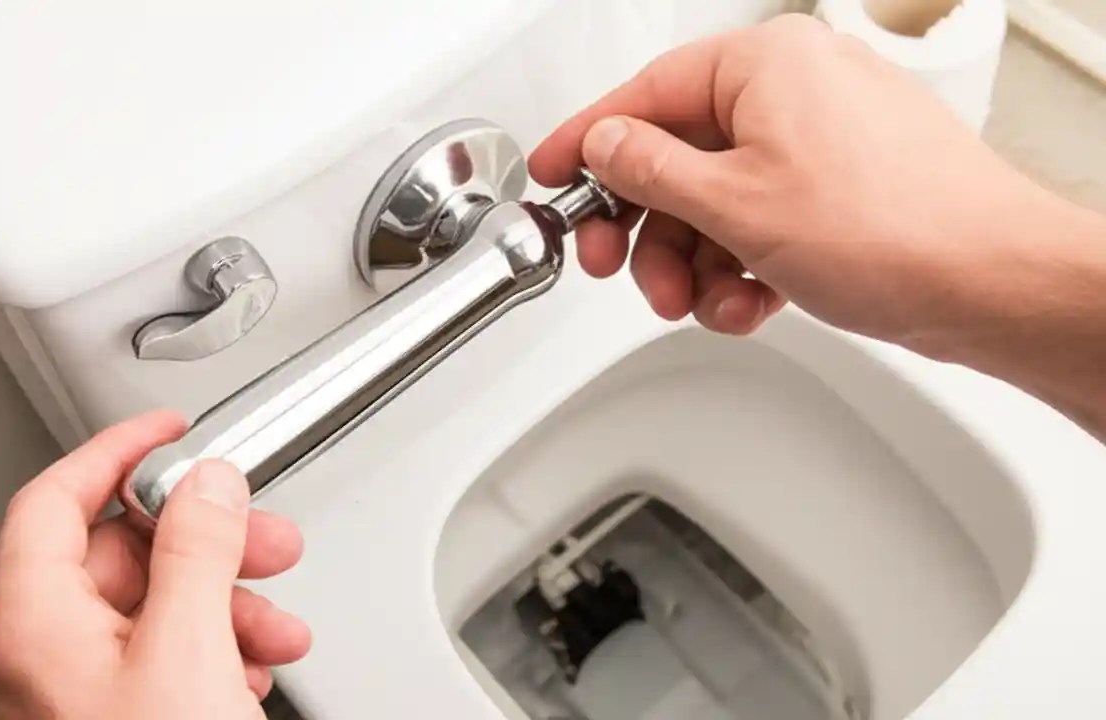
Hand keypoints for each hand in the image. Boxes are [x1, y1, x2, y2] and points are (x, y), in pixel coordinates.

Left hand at [0, 411, 310, 718]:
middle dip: (208, 545)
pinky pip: (155, 662)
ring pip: (149, 612)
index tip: (168, 433)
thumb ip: (196, 553)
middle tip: (263, 540)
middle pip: (120, 557)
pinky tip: (251, 666)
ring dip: (225, 607)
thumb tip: (205, 485)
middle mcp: (35, 659)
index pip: (55, 498)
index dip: (118, 452)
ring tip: (276, 628)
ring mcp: (66, 696)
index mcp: (31, 626)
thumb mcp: (188, 649)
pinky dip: (210, 652)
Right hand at [529, 14, 1053, 348]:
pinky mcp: (837, 191)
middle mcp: (793, 91)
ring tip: (703, 301)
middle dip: (650, 231)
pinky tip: (748, 302)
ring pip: (714, 201)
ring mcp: (818, 142)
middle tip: (624, 270)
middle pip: (677, 157)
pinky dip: (741, 268)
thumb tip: (604, 146)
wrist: (992, 284)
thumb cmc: (893, 229)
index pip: (645, 94)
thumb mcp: (733, 202)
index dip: (586, 143)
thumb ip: (649, 171)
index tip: (550, 178)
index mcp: (765, 64)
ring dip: (695, 263)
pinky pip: (758, 222)